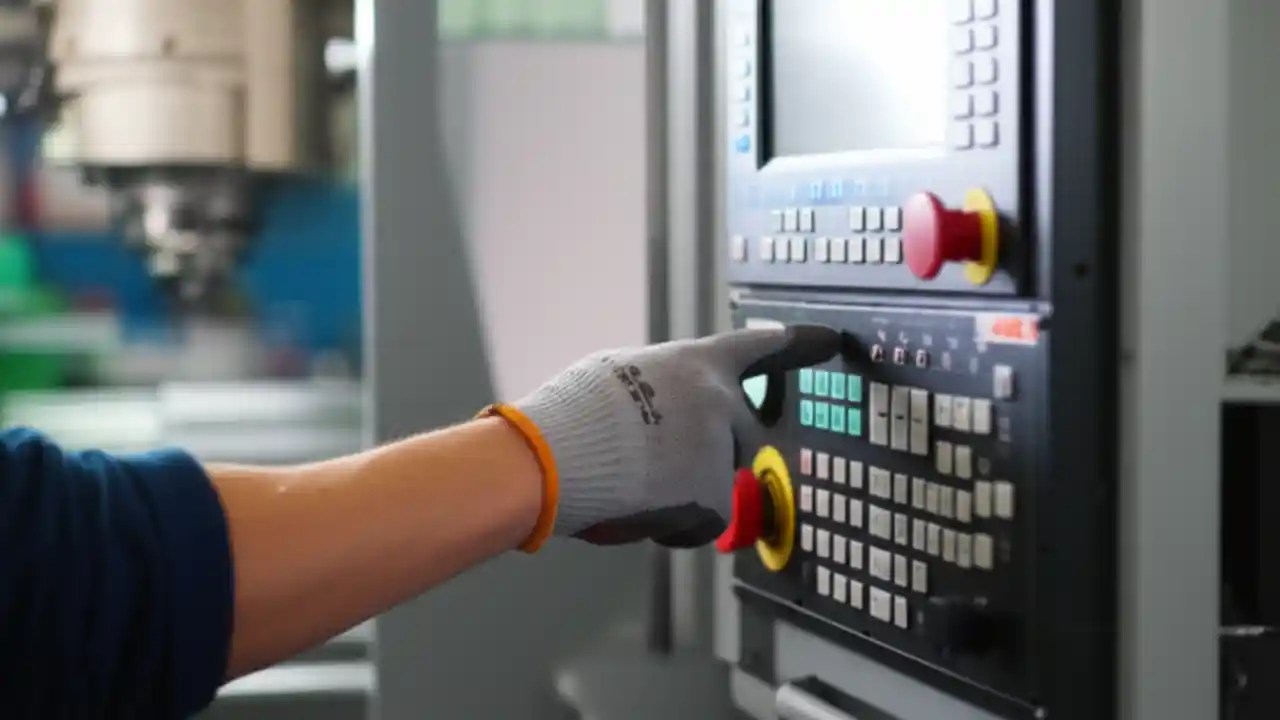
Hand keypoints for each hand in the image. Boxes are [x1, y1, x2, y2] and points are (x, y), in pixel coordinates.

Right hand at [507, 325, 840, 546]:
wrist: (553, 458)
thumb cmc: (572, 415)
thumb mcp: (619, 375)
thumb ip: (659, 388)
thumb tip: (663, 416)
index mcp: (695, 362)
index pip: (757, 348)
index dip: (796, 345)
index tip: (831, 341)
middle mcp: (719, 400)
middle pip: (744, 434)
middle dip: (711, 455)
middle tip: (664, 465)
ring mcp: (720, 449)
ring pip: (715, 482)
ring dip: (681, 491)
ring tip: (629, 484)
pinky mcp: (713, 496)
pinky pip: (701, 522)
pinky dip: (672, 526)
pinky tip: (636, 510)